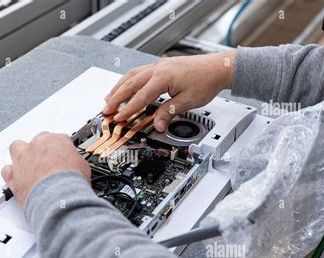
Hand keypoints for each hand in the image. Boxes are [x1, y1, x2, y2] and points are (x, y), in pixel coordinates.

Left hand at [1, 132, 90, 208]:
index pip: (60, 139)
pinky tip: (17, 177)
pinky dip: (11, 173)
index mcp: (56, 140)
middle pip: (38, 140)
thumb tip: (76, 167)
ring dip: (22, 154)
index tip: (65, 156)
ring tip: (29, 164)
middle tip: (49, 160)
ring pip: (16, 148)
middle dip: (43, 149)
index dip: (63, 149)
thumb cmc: (70, 181)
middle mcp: (37, 147)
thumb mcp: (83, 166)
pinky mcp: (13, 176)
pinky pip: (7, 170)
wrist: (57, 197)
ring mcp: (23, 160)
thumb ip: (75, 162)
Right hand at [102, 51, 235, 131]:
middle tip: (105, 110)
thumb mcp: (187, 101)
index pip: (140, 96)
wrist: (218, 67)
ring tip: (108, 99)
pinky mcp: (160, 66)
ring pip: (131, 76)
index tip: (118, 118)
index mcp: (163, 77)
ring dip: (118, 88)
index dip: (128, 109)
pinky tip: (123, 86)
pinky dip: (127, 81)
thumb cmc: (206, 81)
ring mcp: (157, 66)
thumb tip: (157, 125)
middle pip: (130, 84)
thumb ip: (168, 113)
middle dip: (116, 98)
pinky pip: (138, 72)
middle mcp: (157, 69)